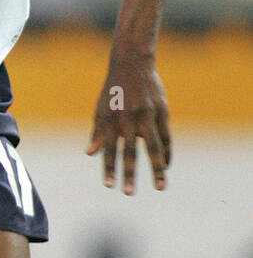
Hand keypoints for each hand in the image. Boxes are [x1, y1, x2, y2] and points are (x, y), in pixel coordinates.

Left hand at [86, 56, 171, 193]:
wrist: (132, 63)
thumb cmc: (113, 90)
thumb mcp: (100, 109)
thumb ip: (97, 132)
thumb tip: (90, 154)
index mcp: (111, 119)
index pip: (109, 148)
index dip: (108, 167)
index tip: (109, 185)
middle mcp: (129, 118)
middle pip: (130, 151)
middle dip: (129, 173)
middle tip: (128, 193)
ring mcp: (147, 115)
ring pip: (154, 147)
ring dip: (157, 168)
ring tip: (160, 186)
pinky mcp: (162, 112)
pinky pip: (166, 137)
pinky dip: (167, 153)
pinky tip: (166, 166)